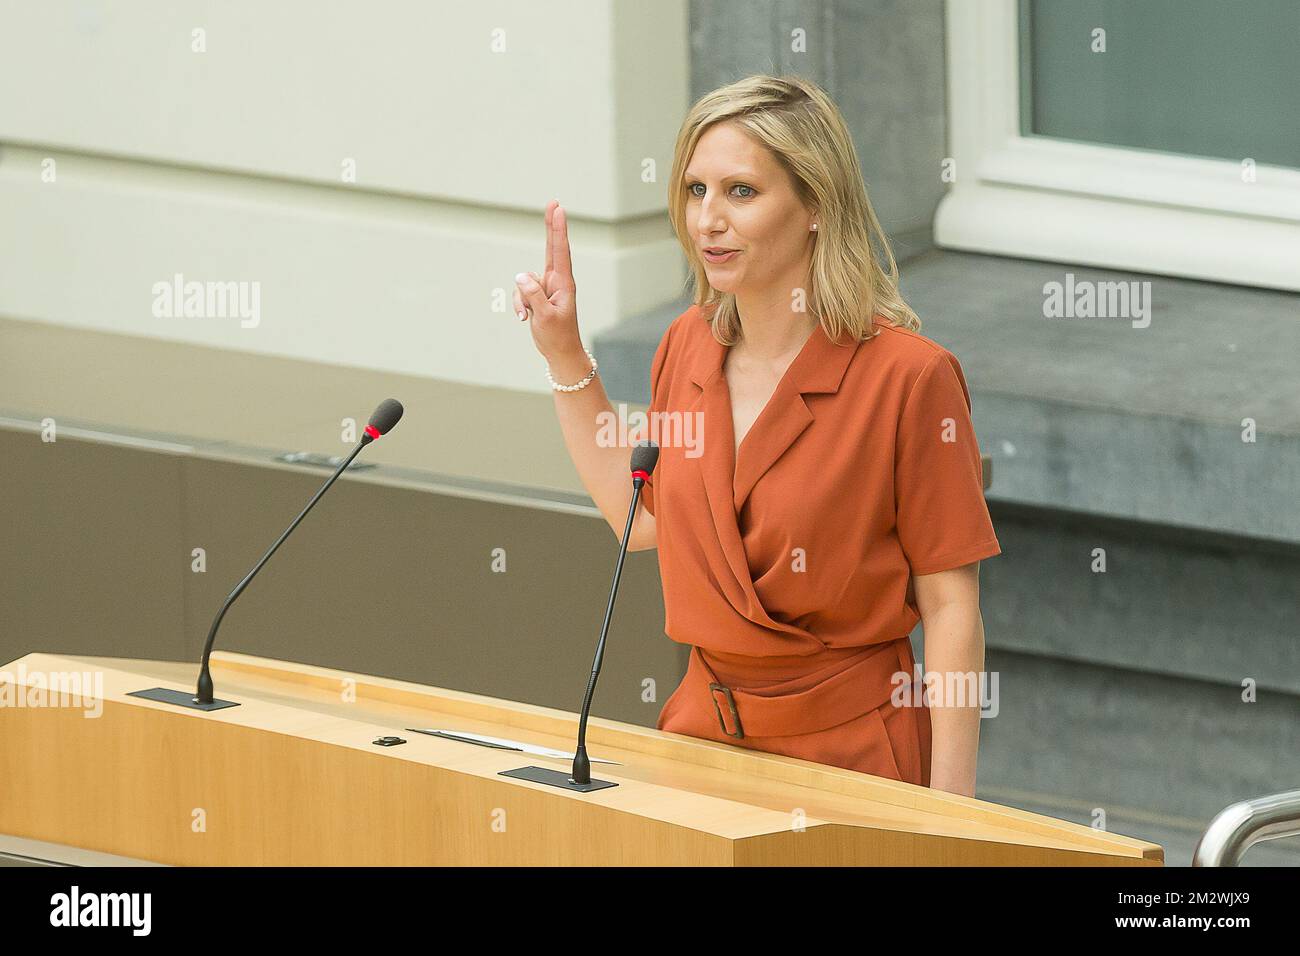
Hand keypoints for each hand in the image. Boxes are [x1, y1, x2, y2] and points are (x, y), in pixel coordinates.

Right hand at [514, 200, 582, 362]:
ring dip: (520, 299)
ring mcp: (545, 287)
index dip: (557, 229)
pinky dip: (518, 305)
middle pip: (552, 248)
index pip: (560, 251)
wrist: (559, 353)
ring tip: (528, 316)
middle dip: (551, 227)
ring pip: (523, 281)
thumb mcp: (545, 317)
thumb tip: (520, 276)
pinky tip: (524, 319)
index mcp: (564, 284)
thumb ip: (532, 295)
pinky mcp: (536, 295)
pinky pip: (520, 292)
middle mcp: (556, 281)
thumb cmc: (558, 336)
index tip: (558, 209)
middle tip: (554, 203)